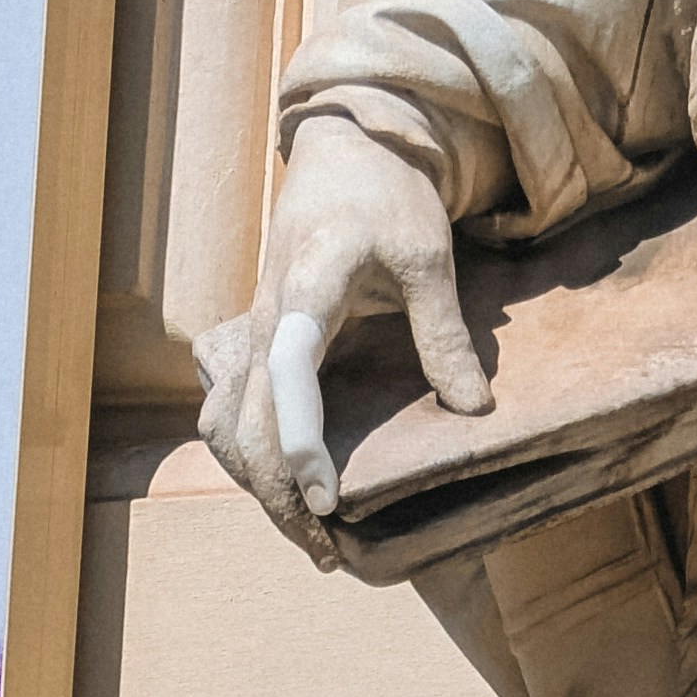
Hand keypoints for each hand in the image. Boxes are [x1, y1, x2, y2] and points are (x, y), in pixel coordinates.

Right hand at [193, 118, 484, 557]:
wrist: (343, 148)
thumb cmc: (389, 195)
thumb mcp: (428, 253)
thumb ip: (442, 331)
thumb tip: (473, 409)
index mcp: (307, 287)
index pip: (286, 372)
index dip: (299, 439)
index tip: (326, 498)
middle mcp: (264, 314)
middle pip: (243, 418)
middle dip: (276, 491)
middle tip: (327, 548)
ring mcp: (249, 329)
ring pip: (222, 420)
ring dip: (253, 479)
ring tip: (304, 528)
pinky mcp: (250, 338)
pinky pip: (223, 405)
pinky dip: (240, 449)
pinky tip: (274, 481)